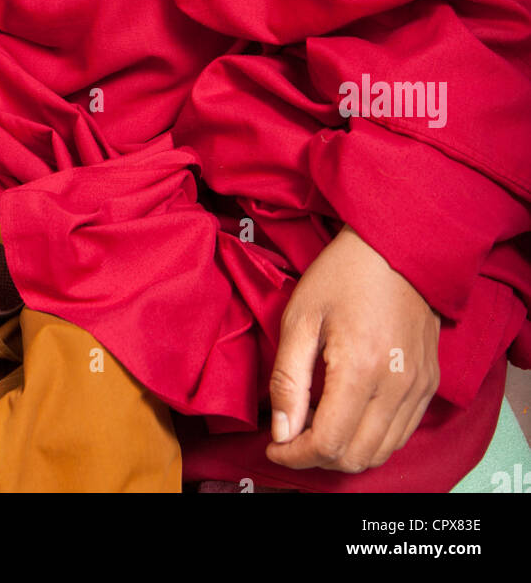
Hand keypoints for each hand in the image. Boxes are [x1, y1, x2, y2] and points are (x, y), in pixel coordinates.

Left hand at [265, 223, 439, 473]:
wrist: (398, 245)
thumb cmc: (344, 274)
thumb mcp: (301, 317)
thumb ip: (288, 379)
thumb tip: (281, 432)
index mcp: (360, 368)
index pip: (328, 443)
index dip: (295, 455)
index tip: (274, 446)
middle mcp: (396, 386)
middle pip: (356, 457)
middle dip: (317, 458)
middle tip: (291, 436)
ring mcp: (418, 387)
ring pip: (381, 453)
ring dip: (345, 453)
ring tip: (317, 426)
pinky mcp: (429, 383)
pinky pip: (401, 434)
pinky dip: (371, 439)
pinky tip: (348, 416)